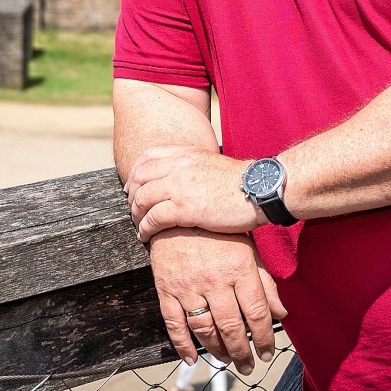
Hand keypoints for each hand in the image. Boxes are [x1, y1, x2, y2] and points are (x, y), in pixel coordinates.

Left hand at [125, 145, 262, 240]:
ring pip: (142, 199)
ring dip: (135, 215)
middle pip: (139, 178)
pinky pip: (153, 218)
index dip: (135, 173)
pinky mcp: (183, 208)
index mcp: (184, 154)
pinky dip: (144, 228)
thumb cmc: (240, 182)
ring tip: (139, 226)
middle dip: (132, 196)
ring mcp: (178, 186)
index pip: (147, 157)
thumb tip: (182, 177)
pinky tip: (145, 236)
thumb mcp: (210, 163)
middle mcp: (177, 166)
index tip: (133, 188)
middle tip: (133, 210)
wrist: (259, 190)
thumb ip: (191, 166)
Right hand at [147, 228, 285, 375]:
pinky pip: (174, 324)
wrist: (176, 214)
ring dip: (216, 351)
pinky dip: (182, 346)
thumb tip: (281, 313)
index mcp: (238, 268)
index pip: (256, 313)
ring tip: (225, 359)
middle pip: (231, 327)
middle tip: (247, 366)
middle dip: (241, 352)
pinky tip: (192, 359)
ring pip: (204, 330)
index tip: (266, 353)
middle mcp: (214, 280)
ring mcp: (188, 286)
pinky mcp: (166, 289)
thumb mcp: (247, 250)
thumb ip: (265, 282)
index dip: (264, 338)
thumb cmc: (216, 233)